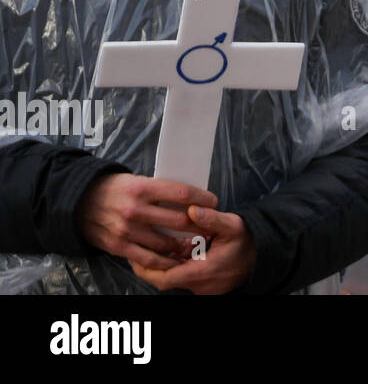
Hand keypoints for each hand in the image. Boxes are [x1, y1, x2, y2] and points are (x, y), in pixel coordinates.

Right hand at [77, 173, 217, 270]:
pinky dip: (166, 261)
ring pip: (167, 242)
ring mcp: (127, 230)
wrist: (79, 203)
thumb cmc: (115, 189)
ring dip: (186, 245)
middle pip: (178, 220)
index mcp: (143, 188)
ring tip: (198, 244)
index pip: (182, 193)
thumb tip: (190, 196)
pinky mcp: (119, 246)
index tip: (213, 202)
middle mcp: (135, 209)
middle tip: (211, 227)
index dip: (202, 199)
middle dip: (199, 225)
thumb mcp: (137, 180)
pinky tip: (177, 259)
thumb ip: (159, 189)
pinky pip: (149, 258)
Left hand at [130, 205, 255, 293]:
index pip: (164, 278)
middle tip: (138, 252)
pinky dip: (176, 267)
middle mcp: (199, 284)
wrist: (261, 260)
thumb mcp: (233, 227)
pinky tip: (175, 252)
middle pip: (165, 280)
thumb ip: (212, 218)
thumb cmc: (247, 244)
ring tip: (155, 247)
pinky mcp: (204, 286)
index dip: (147, 269)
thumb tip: (193, 209)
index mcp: (202, 271)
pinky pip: (184, 278)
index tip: (136, 257)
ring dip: (165, 265)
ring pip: (174, 279)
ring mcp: (201, 288)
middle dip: (151, 267)